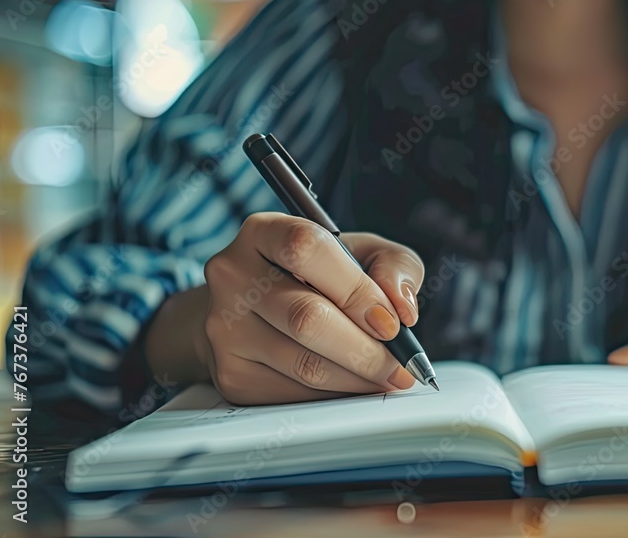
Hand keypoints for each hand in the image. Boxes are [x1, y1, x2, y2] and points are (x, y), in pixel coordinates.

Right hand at [143, 212, 423, 404]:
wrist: (254, 310)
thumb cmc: (318, 277)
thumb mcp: (363, 253)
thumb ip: (394, 265)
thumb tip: (402, 306)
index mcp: (264, 233)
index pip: (306, 250)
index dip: (356, 289)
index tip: (392, 322)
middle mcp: (233, 276)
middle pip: (305, 317)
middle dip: (366, 349)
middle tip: (402, 365)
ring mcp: (225, 328)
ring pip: (303, 364)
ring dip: (358, 378)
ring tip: (388, 377)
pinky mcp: (231, 374)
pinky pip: (294, 394)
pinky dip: (336, 395)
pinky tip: (356, 385)